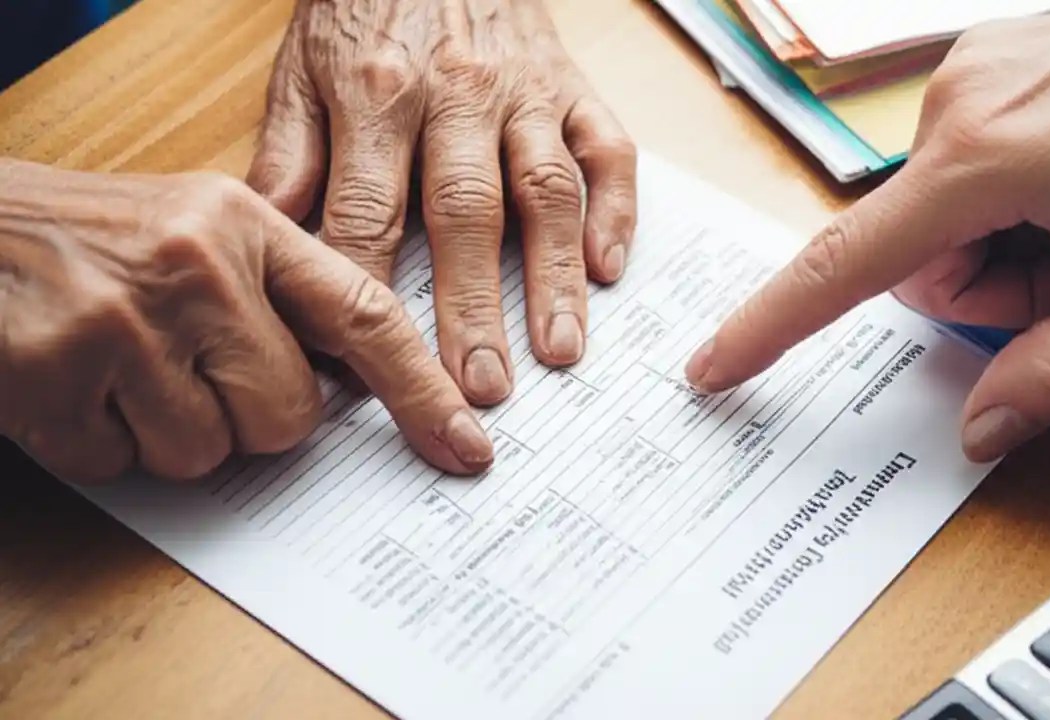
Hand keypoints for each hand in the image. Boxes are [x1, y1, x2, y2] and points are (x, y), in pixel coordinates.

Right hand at [0, 161, 492, 482]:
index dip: (421, 389)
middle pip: (288, 415)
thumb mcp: (201, 228)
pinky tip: (77, 386)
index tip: (466, 445)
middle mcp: (195, 265)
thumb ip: (282, 291)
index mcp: (244, 222)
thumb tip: (363, 382)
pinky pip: (124, 468)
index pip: (364, 314)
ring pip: (207, 452)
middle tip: (190, 369)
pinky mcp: (55, 379)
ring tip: (124, 367)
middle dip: (247, 417)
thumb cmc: (97, 237)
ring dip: (169, 433)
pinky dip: (103, 444)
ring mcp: (123, 323)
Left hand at [247, 0, 636, 406]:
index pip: (368, 214)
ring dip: (554, 276)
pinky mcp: (572, 85)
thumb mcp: (300, 66)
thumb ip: (289, 155)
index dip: (367, 296)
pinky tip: (611, 268)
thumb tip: (275, 243)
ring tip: (559, 351)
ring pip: (545, 190)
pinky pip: (607, 149)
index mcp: (378, 93)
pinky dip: (617, 208)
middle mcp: (458, 94)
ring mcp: (525, 91)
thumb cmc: (364, 5)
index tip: (366, 369)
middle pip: (464, 214)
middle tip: (479, 388)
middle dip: (472, 308)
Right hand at [685, 0, 1049, 461]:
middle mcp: (954, 109)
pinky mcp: (988, 68)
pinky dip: (1009, 196)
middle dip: (986, 287)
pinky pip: (965, 166)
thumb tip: (980, 431)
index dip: (772, 325)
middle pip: (916, 256)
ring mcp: (969, 80)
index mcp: (982, 162)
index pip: (845, 264)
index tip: (716, 363)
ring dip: (1003, 241)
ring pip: (943, 215)